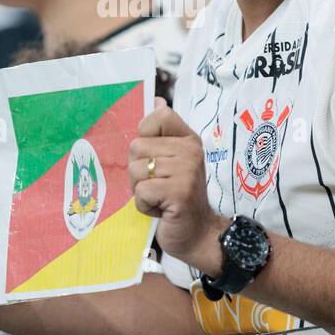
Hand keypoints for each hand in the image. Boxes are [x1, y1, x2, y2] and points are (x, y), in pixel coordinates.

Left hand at [129, 98, 222, 273]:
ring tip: (160, 198)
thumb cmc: (179, 198)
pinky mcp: (179, 193)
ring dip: (140, 191)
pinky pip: (141, 192)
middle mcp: (190, 151)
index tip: (156, 158)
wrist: (199, 234)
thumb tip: (155, 100)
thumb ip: (162, 135)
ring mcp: (186, 171)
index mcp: (188, 140)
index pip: (158, 116)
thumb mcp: (172, 162)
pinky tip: (161, 210)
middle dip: (138, 171)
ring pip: (135, 170)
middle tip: (158, 186)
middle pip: (136, 147)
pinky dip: (144, 206)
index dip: (145, 137)